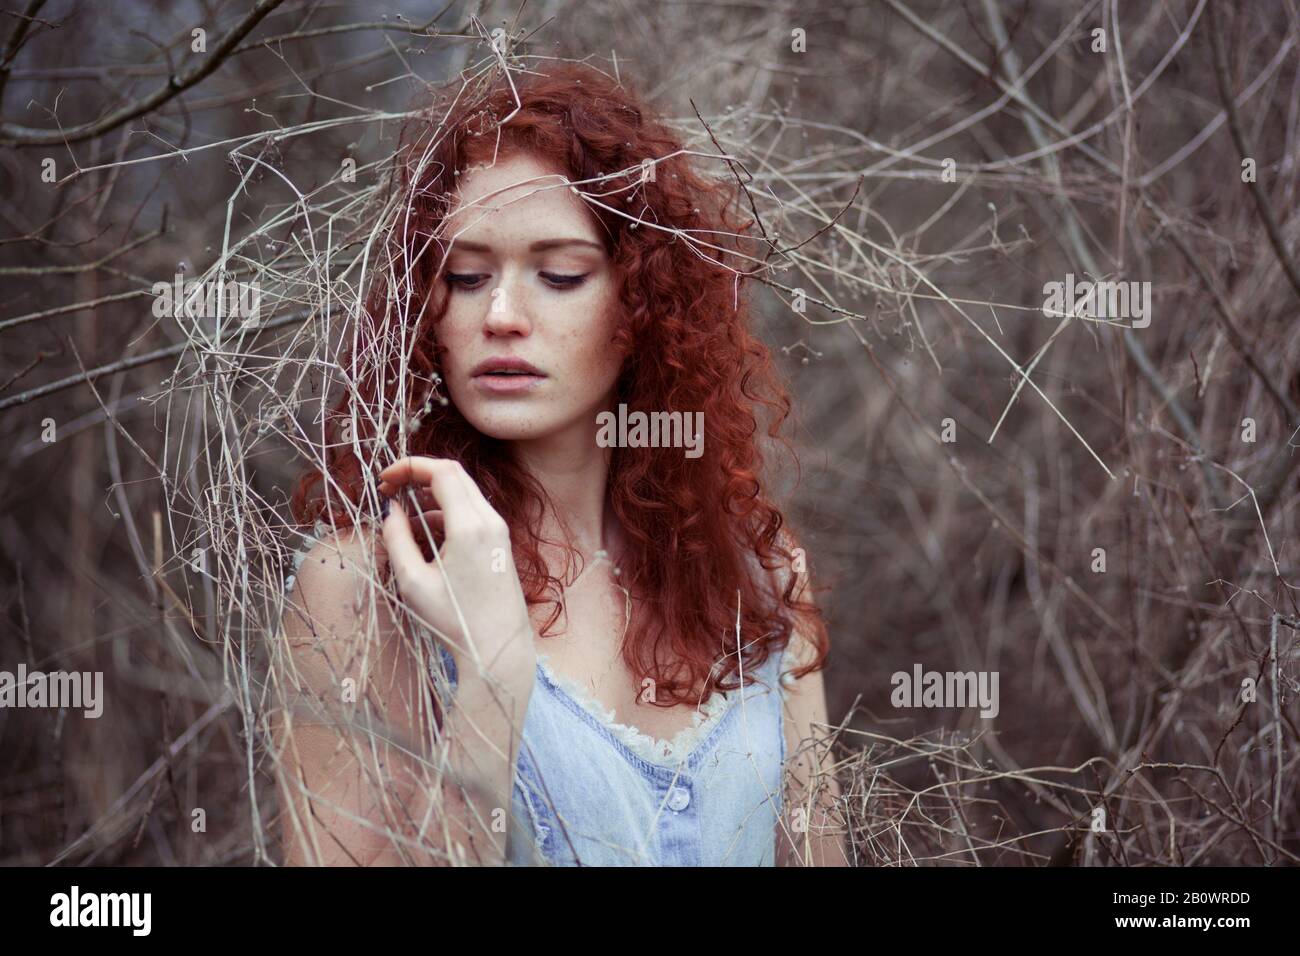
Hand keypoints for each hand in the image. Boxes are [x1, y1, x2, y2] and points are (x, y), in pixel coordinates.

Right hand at [378, 456, 535, 681]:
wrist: (498, 649)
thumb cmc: (454, 621)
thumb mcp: (413, 582)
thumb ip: (396, 538)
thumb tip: (390, 509)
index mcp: (470, 527)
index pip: (442, 471)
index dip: (409, 466)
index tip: (384, 479)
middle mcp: (490, 521)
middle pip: (454, 474)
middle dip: (418, 474)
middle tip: (389, 489)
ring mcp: (499, 531)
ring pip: (463, 492)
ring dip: (430, 494)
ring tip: (402, 518)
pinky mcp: (500, 542)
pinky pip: (471, 511)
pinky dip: (445, 512)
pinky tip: (424, 535)